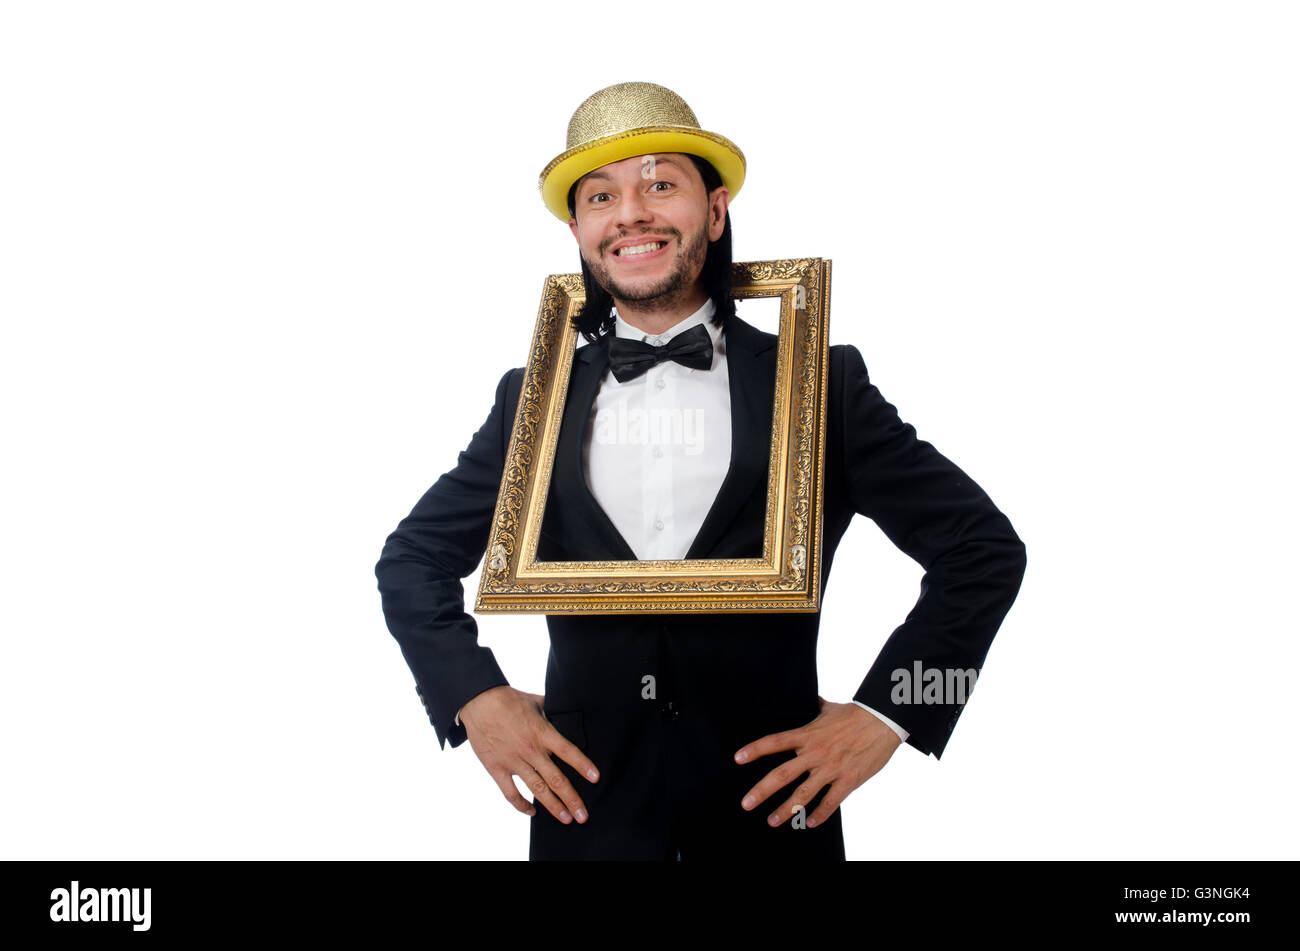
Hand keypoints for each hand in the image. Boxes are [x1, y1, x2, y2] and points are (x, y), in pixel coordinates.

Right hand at [460, 686, 599, 824]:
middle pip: (555, 779)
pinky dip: (521, 805)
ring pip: (537, 790)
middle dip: (572, 799)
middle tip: (583, 815)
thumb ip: (553, 711)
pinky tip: (532, 812)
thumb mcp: (536, 701)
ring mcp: (513, 761)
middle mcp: (530, 750)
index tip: (596, 779)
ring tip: (566, 819)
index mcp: (542, 732)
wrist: (479, 702)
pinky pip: (510, 793)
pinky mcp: (496, 768)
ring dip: (553, 807)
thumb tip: (568, 713)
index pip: (568, 752)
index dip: (583, 766)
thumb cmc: (509, 699)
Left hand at [734, 697, 901, 828]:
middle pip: (782, 774)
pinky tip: (810, 823)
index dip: (755, 749)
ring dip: (786, 810)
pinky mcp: (848, 780)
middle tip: (746, 804)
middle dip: (762, 791)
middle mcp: (815, 753)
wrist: (883, 721)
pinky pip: (831, 802)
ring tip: (772, 821)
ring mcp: (831, 768)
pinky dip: (820, 814)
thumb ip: (816, 708)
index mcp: (808, 734)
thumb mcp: (830, 709)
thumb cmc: (856, 714)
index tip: (738, 758)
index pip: (775, 742)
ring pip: (803, 794)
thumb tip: (811, 700)